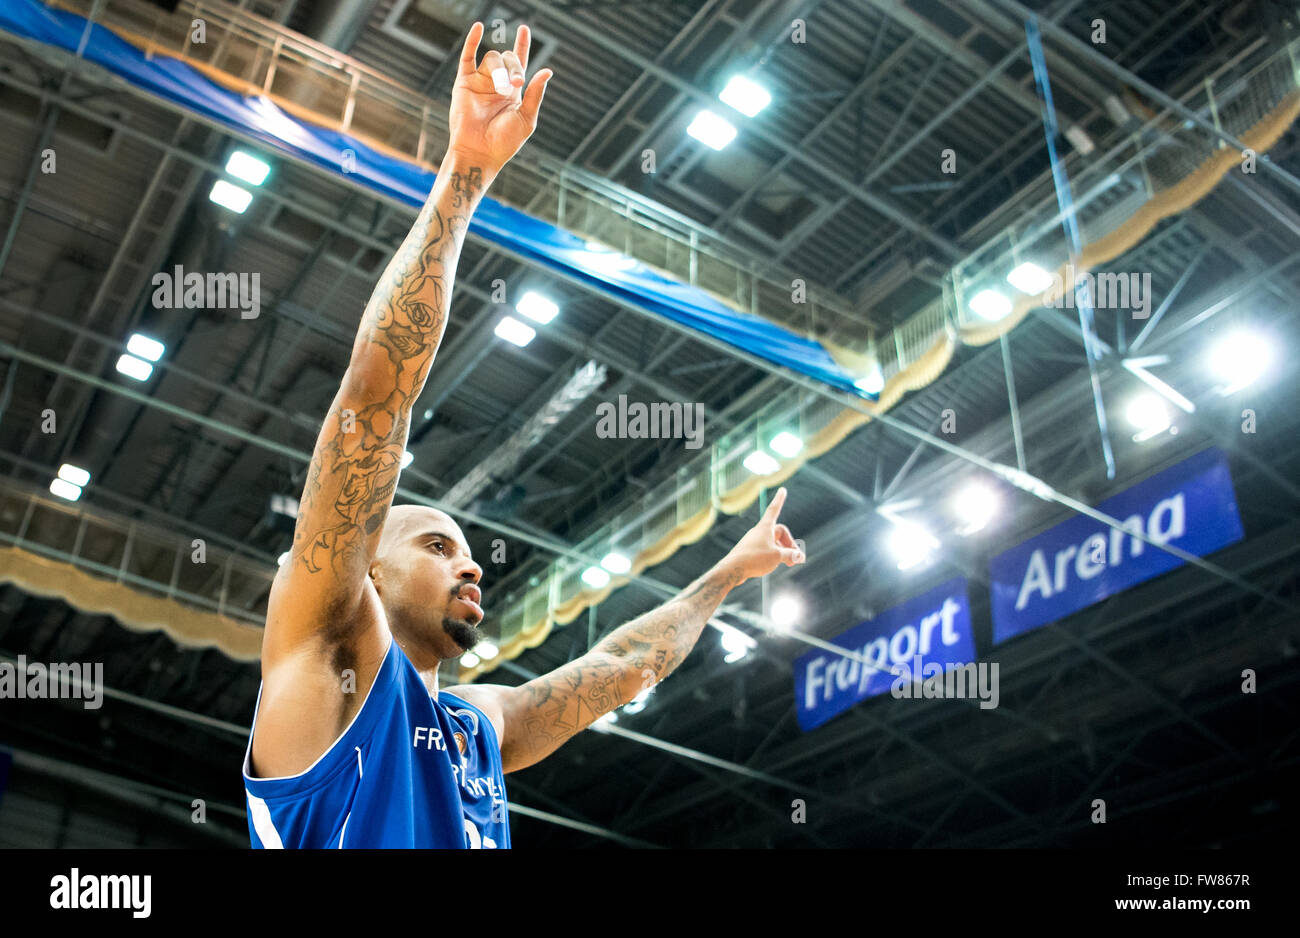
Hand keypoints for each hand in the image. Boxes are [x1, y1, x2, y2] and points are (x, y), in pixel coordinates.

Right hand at [446, 22, 551, 171]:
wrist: (480, 151)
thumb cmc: (504, 142)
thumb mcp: (526, 118)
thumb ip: (535, 94)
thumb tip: (547, 71)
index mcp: (513, 92)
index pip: (519, 62)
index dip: (522, 45)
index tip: (524, 29)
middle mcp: (496, 84)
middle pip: (508, 59)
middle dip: (515, 68)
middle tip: (517, 84)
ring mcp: (480, 82)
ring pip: (492, 58)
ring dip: (500, 70)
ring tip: (501, 89)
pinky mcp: (464, 82)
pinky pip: (467, 56)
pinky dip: (472, 40)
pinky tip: (479, 27)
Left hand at [720, 487, 804, 581]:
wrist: (732, 569)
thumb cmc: (754, 559)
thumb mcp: (777, 556)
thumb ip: (790, 555)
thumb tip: (800, 556)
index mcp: (765, 527)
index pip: (774, 509)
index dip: (779, 500)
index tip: (782, 489)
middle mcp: (759, 532)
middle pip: (780, 533)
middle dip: (790, 544)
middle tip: (797, 559)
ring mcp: (754, 541)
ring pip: (773, 543)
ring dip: (783, 552)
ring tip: (788, 564)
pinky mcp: (750, 551)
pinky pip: (765, 550)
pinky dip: (773, 555)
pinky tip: (774, 565)